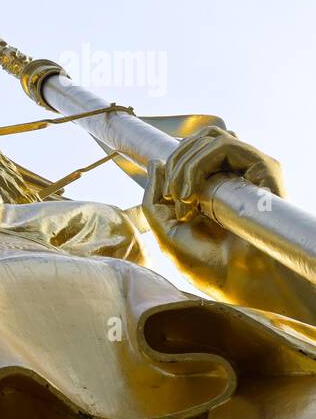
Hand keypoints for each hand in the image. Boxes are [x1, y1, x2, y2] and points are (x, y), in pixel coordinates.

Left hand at [143, 126, 283, 287]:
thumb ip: (154, 197)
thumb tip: (155, 163)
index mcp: (213, 186)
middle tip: (173, 199)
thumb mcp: (166, 228)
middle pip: (198, 139)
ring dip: (185, 165)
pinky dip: (200, 163)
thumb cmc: (206, 263)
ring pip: (211, 137)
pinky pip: (226, 145)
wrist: (236, 281)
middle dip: (175, 164)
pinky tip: (195, 195)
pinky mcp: (263, 169)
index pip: (191, 150)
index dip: (172, 163)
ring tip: (184, 199)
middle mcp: (233, 174)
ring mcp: (248, 170)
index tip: (166, 196)